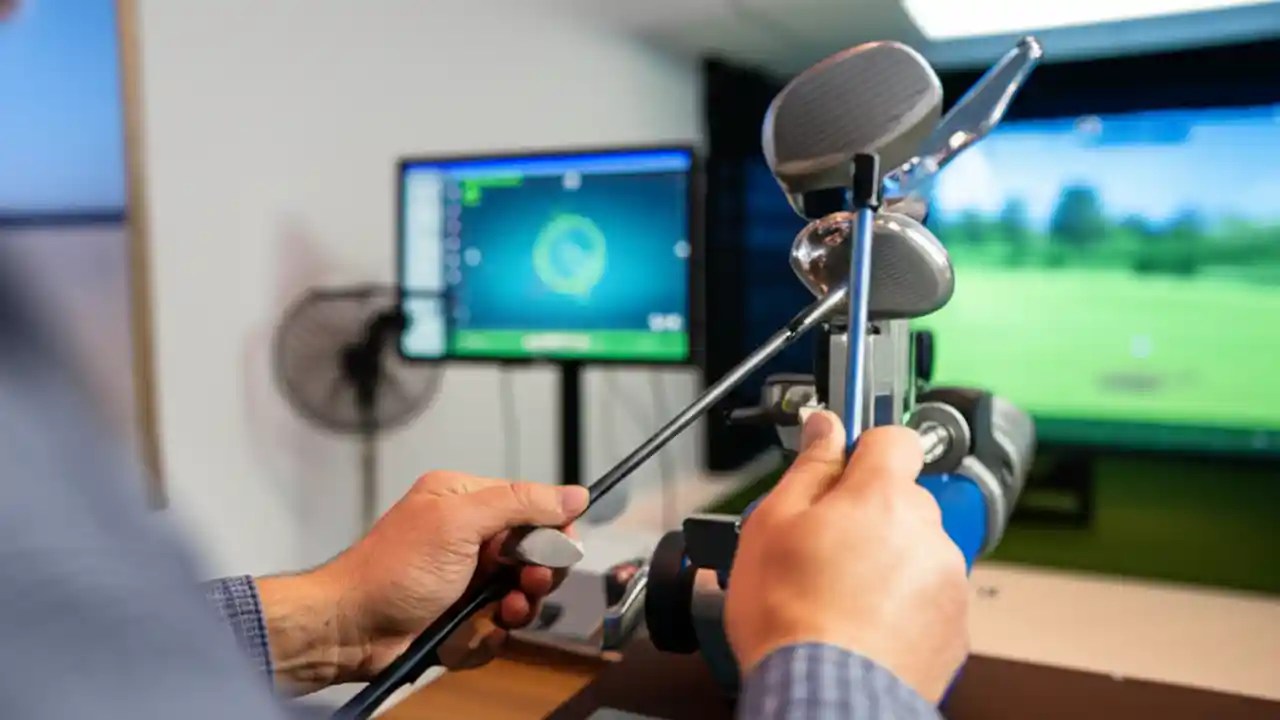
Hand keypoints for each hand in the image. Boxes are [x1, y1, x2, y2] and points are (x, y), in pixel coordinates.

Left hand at [256, 472, 586, 694]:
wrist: (349, 629)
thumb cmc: (391, 570)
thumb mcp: (460, 522)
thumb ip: (520, 504)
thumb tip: (573, 494)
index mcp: (462, 500)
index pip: (529, 505)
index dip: (551, 529)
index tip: (560, 548)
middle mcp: (464, 537)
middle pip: (530, 553)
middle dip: (534, 573)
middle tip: (526, 583)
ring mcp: (461, 579)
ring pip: (517, 594)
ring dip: (516, 607)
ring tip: (501, 611)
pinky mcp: (457, 617)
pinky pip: (494, 628)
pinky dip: (487, 636)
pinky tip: (469, 633)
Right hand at [723, 411, 968, 702]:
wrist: (824, 695)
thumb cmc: (791, 617)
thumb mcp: (772, 524)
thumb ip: (809, 466)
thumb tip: (825, 427)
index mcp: (882, 496)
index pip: (894, 436)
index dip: (865, 447)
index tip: (843, 464)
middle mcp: (926, 531)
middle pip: (902, 498)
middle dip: (868, 513)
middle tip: (823, 544)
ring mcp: (946, 580)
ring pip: (916, 549)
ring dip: (886, 560)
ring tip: (839, 594)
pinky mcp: (954, 626)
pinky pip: (928, 595)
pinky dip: (902, 603)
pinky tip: (861, 622)